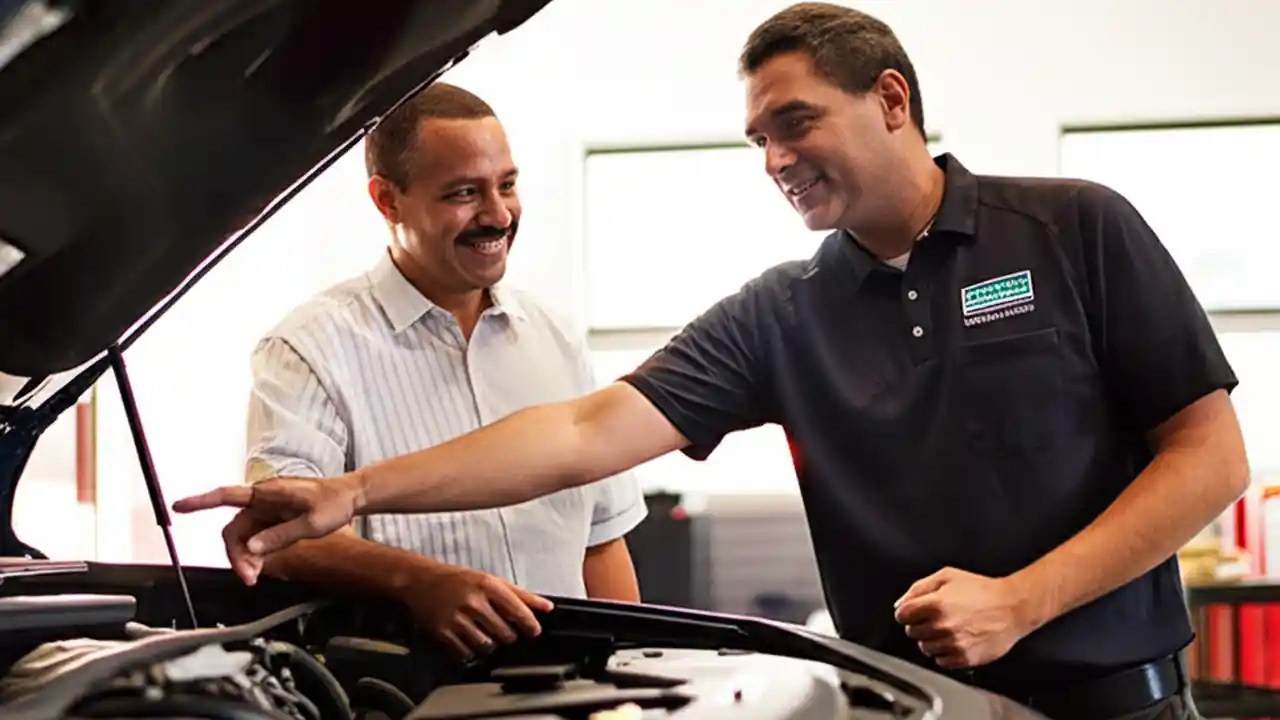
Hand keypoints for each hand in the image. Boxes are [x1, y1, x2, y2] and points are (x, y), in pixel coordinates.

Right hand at [172, 474, 364, 584]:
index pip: (227, 496)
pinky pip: (256, 538)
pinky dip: (255, 554)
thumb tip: (252, 548)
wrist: (350, 497)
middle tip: (248, 577)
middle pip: (235, 529)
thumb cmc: (334, 503)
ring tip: (255, 577)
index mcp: (268, 493)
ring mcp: (268, 510)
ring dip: (245, 558)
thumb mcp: (311, 523)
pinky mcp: (275, 519)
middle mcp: (263, 500)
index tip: (179, 506)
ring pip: (244, 537)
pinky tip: (261, 568)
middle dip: (235, 554)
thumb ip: (280, 535)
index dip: (201, 501)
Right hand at [403, 566, 553, 660]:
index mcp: (488, 585)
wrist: (420, 581)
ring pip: (487, 645)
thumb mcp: (490, 580)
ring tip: (486, 633)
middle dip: (509, 635)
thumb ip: (520, 594)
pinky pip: (466, 652)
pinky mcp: (443, 632)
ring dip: (491, 644)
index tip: (534, 631)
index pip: (517, 610)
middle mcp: (473, 601)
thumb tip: (546, 607)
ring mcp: (457, 618)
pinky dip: (472, 650)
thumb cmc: (458, 580)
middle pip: (504, 632)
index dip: (530, 624)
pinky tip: (470, 638)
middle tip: (504, 630)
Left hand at [892, 567, 1040, 669]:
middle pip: (912, 632)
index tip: (914, 612)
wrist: (1012, 607)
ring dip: (931, 640)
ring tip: (948, 629)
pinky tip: (955, 640)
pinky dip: (944, 653)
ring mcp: (953, 643)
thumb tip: (900, 604)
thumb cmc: (982, 590)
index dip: (907, 612)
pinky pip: (941, 661)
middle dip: (919, 625)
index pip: (902, 615)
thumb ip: (919, 588)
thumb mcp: (947, 577)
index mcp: (935, 604)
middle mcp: (942, 625)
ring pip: (925, 648)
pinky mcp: (965, 658)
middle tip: (935, 618)